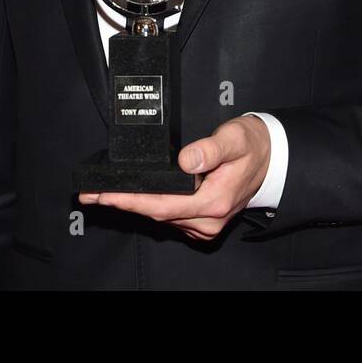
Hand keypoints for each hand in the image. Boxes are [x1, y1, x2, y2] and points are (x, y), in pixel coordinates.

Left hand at [77, 114, 270, 240]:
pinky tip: (132, 198)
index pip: (162, 205)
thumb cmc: (253, 146)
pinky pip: (169, 218)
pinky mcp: (202, 223)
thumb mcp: (236, 138)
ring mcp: (205, 224)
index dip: (131, 200)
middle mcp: (208, 219)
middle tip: (90, 195)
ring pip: (161, 218)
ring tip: (104, 195)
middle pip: (156, 214)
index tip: (105, 194)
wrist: (271, 159)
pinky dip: (149, 208)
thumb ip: (211, 148)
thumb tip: (187, 161)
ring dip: (133, 206)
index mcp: (214, 201)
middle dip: (122, 203)